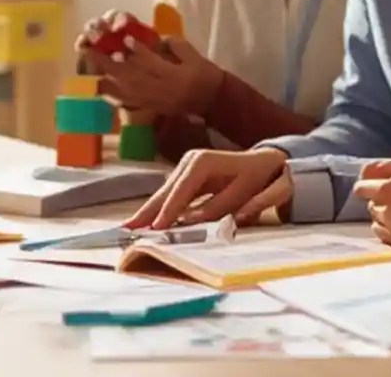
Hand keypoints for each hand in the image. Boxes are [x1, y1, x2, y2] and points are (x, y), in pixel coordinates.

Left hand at [87, 37, 222, 115]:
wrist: (213, 101)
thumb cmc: (205, 75)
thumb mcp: (195, 56)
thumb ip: (176, 46)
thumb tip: (157, 38)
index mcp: (173, 75)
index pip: (152, 63)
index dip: (138, 51)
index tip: (125, 39)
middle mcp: (160, 89)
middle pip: (130, 76)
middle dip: (109, 63)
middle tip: (92, 49)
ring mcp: (152, 100)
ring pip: (125, 90)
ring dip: (106, 78)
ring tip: (90, 66)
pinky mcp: (150, 107)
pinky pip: (127, 101)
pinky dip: (113, 93)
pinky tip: (101, 85)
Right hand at [125, 148, 290, 229]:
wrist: (262, 162)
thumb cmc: (254, 178)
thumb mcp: (242, 194)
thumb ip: (217, 208)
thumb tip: (190, 220)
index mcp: (204, 162)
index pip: (182, 188)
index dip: (169, 208)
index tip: (157, 226)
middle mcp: (191, 160)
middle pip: (166, 189)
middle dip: (147, 210)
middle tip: (128, 229)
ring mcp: (186, 166)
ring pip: (164, 192)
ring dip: (148, 211)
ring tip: (129, 229)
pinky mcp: (185, 175)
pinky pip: (170, 194)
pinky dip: (158, 208)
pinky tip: (144, 221)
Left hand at [353, 161, 390, 251]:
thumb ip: (383, 168)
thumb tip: (363, 173)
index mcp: (386, 190)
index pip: (360, 188)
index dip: (369, 186)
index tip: (378, 187)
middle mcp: (385, 211)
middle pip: (370, 205)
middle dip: (381, 201)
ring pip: (376, 220)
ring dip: (385, 215)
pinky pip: (382, 234)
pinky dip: (389, 229)